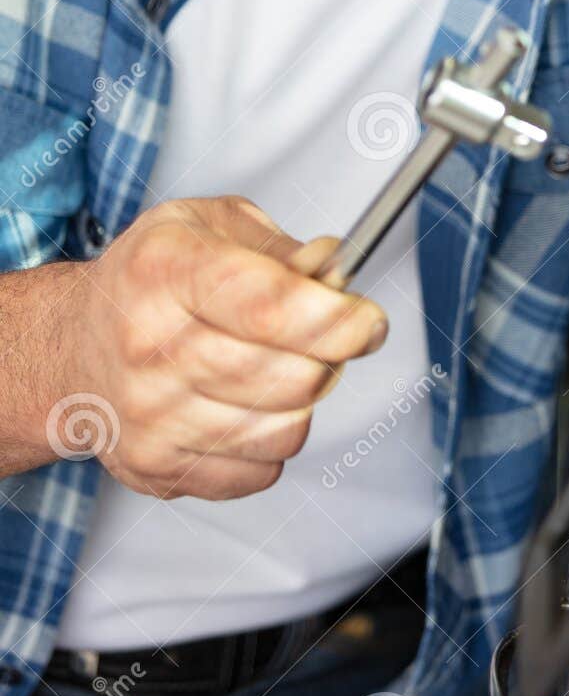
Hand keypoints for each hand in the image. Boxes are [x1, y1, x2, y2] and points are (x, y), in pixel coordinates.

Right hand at [50, 195, 386, 501]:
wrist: (73, 345)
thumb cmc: (150, 278)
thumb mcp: (209, 224)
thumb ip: (283, 249)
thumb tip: (335, 278)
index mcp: (165, 269)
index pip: (273, 308)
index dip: (339, 320)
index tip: (369, 322)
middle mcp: (148, 345)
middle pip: (290, 377)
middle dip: (331, 358)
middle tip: (325, 337)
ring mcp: (148, 415)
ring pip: (285, 430)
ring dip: (302, 400)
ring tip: (277, 368)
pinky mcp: (155, 467)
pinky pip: (261, 471)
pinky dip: (272, 441)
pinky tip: (245, 406)